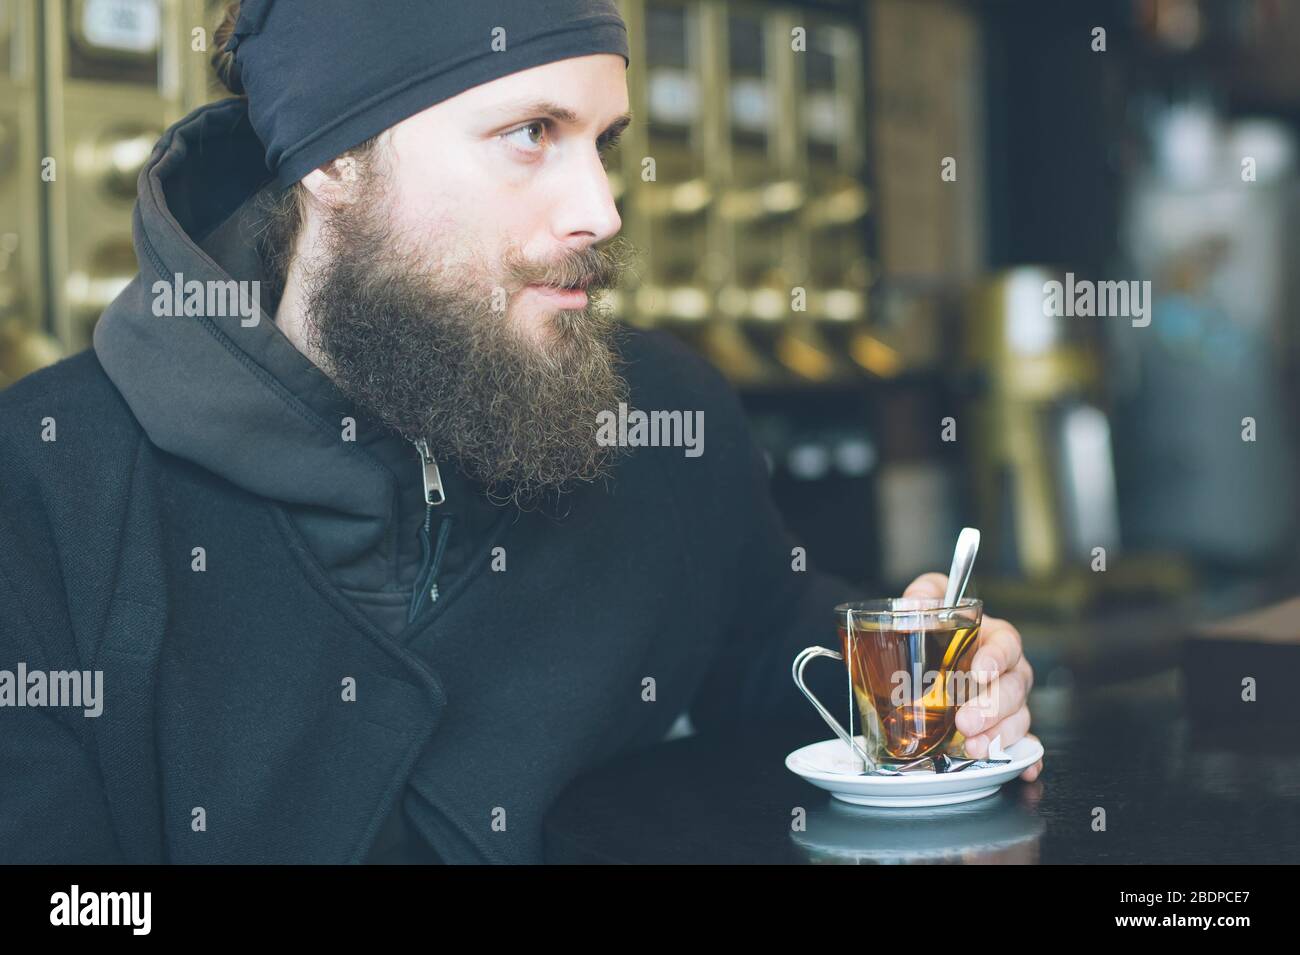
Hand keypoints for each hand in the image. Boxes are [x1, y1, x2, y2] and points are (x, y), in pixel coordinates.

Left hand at [902, 572, 1043, 781]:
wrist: (930, 653)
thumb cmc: (940, 626)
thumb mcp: (931, 599)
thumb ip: (926, 594)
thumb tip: (914, 604)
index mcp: (994, 639)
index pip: (1007, 644)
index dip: (996, 658)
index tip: (979, 671)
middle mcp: (1007, 672)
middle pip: (1014, 688)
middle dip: (992, 707)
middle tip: (965, 721)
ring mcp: (1008, 703)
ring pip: (1019, 719)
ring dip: (1000, 736)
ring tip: (973, 748)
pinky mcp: (1002, 728)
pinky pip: (1024, 746)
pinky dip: (1027, 759)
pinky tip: (1024, 770)